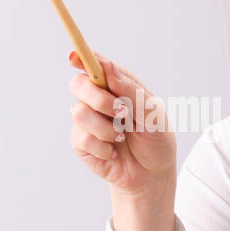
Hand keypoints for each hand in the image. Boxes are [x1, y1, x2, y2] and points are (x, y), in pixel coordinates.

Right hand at [67, 50, 176, 197]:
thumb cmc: (156, 139)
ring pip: (79, 113)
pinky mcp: (82, 142)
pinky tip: (113, 151)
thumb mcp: (153, 113)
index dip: (82, 57)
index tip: (74, 56)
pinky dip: (103, 147)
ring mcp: (88, 120)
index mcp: (117, 84)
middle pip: (78, 85)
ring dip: (106, 128)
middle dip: (99, 99)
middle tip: (122, 113)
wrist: (152, 174)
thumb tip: (110, 69)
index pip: (94, 64)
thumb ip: (132, 91)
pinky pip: (82, 138)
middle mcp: (98, 99)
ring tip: (122, 137)